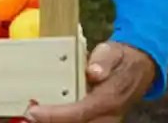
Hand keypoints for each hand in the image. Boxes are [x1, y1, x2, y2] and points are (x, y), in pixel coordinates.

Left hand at [25, 41, 156, 122]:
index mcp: (109, 98)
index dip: (55, 115)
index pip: (79, 112)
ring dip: (55, 121)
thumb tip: (93, 72)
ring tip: (33, 117)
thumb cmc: (121, 59)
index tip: (34, 112)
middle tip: (27, 115)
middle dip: (51, 122)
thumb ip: (103, 61)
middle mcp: (108, 115)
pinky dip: (62, 120)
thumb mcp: (112, 51)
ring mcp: (104, 120)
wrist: (139, 68)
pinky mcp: (99, 120)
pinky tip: (45, 117)